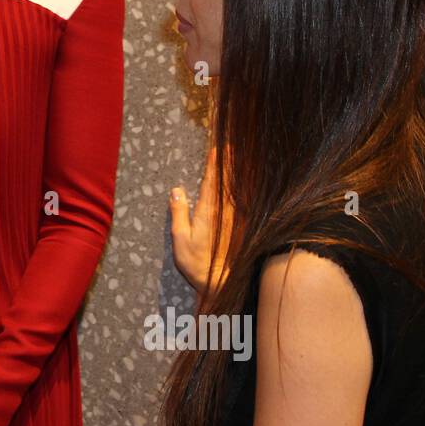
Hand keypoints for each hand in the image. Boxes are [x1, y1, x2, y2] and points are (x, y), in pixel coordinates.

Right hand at [170, 144, 232, 295]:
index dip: (214, 162)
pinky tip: (248, 182)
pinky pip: (245, 200)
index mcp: (208, 210)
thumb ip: (179, 212)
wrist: (223, 281)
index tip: (216, 146)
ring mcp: (236, 217)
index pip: (211, 180)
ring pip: (239, 188)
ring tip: (240, 156)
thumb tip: (176, 190)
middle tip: (232, 144)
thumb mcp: (180, 238)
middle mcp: (225, 210)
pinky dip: (246, 188)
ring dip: (239, 171)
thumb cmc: (198, 263)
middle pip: (228, 180)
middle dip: (230, 161)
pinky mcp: (243, 226)